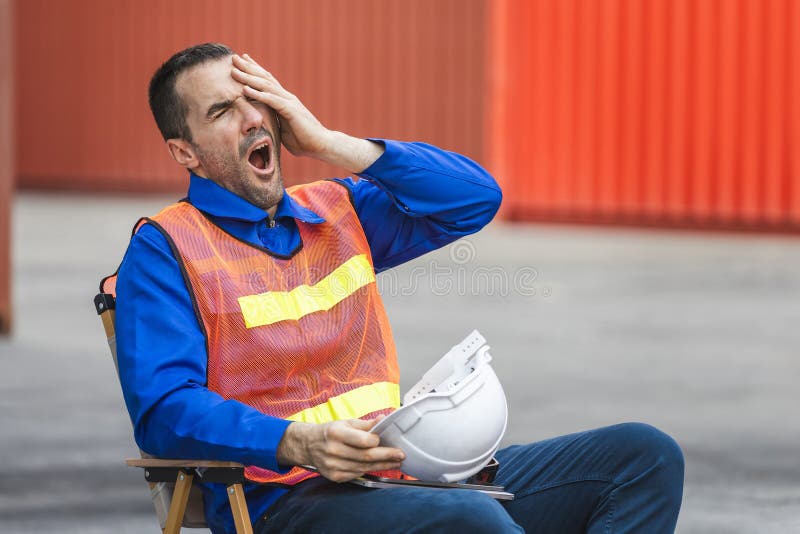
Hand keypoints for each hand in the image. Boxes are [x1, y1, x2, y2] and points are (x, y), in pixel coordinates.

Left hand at [232, 53, 331, 157]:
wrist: (322, 145)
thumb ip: (273, 122)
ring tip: (234, 70)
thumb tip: (261, 124)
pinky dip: (258, 94)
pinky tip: (246, 89)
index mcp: (285, 101)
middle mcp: (287, 97)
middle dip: (248, 68)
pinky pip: (272, 100)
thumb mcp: (282, 130)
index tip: (242, 61)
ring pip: (266, 86)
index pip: (268, 82)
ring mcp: (289, 102)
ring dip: (249, 78)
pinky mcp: (291, 111)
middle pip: (265, 79)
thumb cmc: (304, 141)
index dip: (255, 70)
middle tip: (233, 58)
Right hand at [276, 417, 404, 482]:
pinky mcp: (334, 476)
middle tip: (401, 455)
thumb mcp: (346, 422)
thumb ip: (366, 424)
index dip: (377, 441)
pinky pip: (357, 474)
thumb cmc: (331, 432)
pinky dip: (370, 470)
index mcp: (336, 433)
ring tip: (395, 462)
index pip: (362, 440)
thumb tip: (383, 419)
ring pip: (363, 468)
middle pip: (366, 456)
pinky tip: (380, 467)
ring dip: (383, 466)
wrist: (309, 445)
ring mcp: (333, 465)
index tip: (388, 440)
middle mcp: (333, 450)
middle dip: (387, 456)